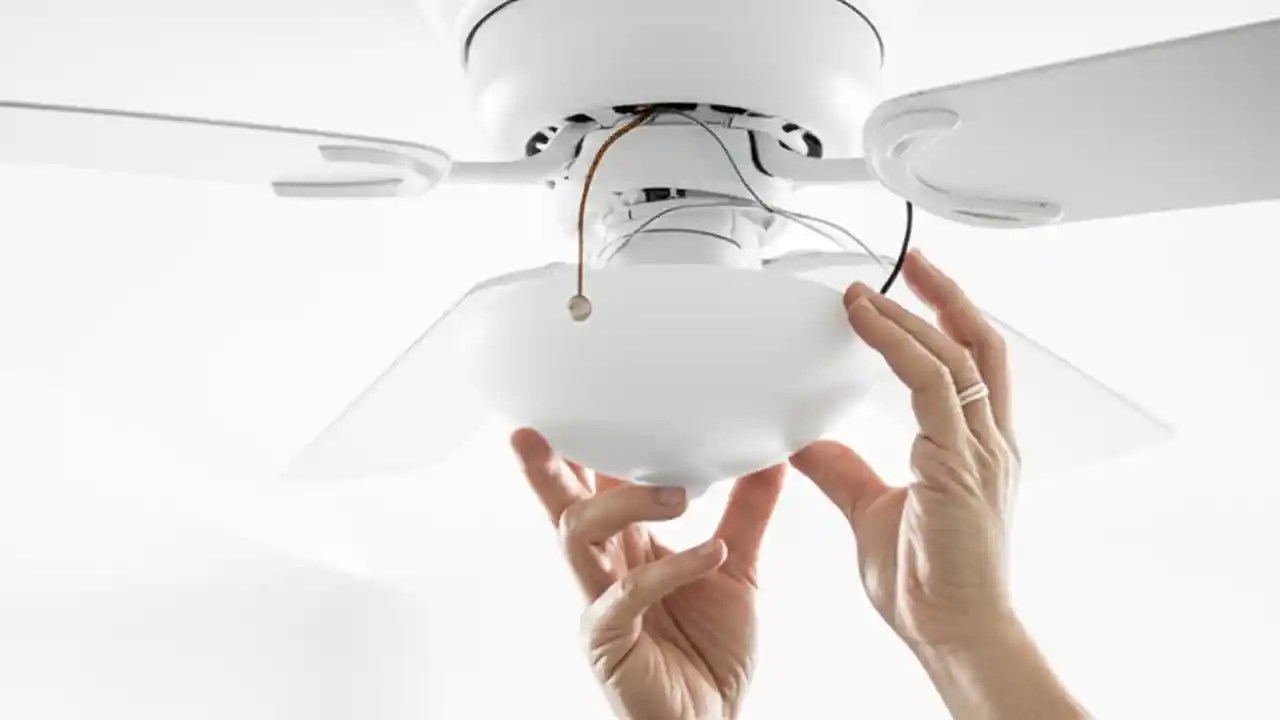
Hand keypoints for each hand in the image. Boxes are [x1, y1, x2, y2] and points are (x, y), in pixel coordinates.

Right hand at [512, 430, 783, 719]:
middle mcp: (603, 567)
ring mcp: (599, 603)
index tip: (589, 396)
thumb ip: (747, 511)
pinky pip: (626, 594)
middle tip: (538, 429)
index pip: (596, 483)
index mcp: (626, 544)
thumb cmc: (709, 650)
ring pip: (578, 536)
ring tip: (680, 492)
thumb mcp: (735, 567)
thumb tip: (772, 454)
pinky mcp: (608, 639)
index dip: (585, 443)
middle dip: (545, 466)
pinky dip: (671, 566)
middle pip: (562, 504)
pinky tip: (711, 552)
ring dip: (626, 505)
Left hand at [791, 251, 1087, 718]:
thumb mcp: (872, 509)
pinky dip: (897, 345)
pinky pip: (929, 384)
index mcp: (978, 451)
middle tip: (909, 264)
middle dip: (945, 297)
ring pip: (952, 355)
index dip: (946, 323)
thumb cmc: (928, 585)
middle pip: (979, 345)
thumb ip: (842, 470)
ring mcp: (980, 450)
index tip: (911, 293)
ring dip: (908, 314)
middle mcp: (988, 442)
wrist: (956, 633)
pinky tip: (866, 324)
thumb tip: (802, 440)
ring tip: (867, 291)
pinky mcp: (958, 462)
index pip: (972, 367)